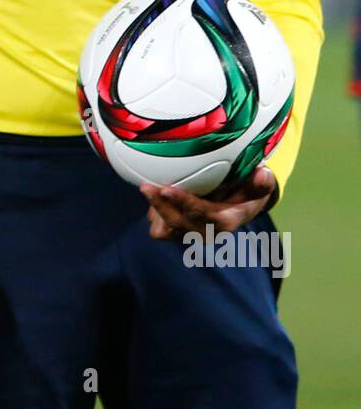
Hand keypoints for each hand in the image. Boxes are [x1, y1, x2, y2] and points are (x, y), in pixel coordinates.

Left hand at [140, 165, 277, 240]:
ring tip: (147, 189)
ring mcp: (189, 235)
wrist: (236, 209)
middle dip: (160, 206)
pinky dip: (154, 214)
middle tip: (146, 186)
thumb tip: (263, 173)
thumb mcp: (258, 186)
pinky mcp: (177, 234)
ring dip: (155, 210)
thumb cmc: (247, 192)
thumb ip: (261, 182)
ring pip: (164, 229)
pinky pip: (159, 228)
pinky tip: (154, 196)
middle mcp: (206, 233)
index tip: (167, 188)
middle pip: (177, 223)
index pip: (201, 213)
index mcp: (224, 222)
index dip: (183, 202)